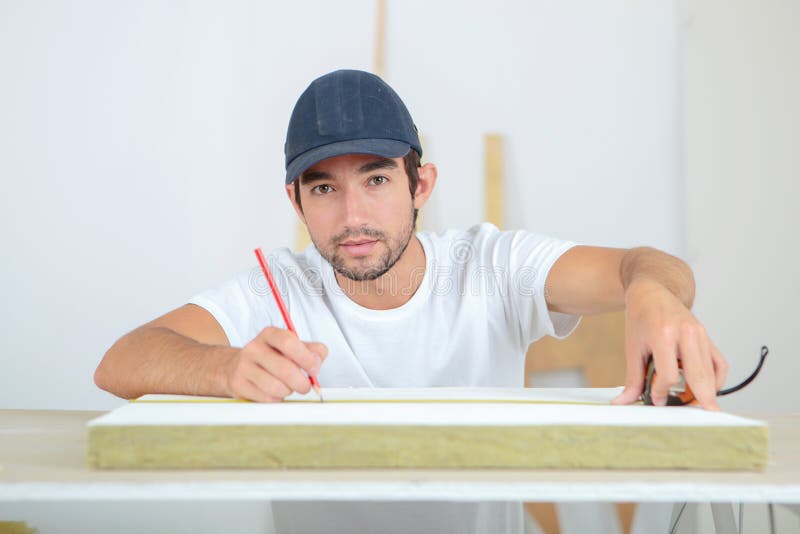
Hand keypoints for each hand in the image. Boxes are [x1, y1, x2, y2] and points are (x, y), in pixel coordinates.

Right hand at [223, 327, 327, 401]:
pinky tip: (274, 392)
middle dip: (302, 382)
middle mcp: (254, 348)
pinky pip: (266, 398)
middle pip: (285, 369)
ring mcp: (244, 366)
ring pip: (276, 387)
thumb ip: (313, 350)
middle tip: (305, 386)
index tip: (314, 369)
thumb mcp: (293, 347)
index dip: (306, 358)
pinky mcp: (238, 384)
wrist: (238, 366)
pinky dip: (277, 398)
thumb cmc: (272, 357)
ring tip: (287, 387)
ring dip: (288, 391)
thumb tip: (318, 361)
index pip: (288, 342)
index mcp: (270, 334)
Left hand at [612, 278, 727, 409]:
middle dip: (700, 400)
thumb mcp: (633, 347)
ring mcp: (700, 334)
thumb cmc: (641, 318)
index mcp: (663, 335)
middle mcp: (686, 333)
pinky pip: (719, 363)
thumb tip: (624, 401)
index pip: (668, 375)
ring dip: (707, 392)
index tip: (657, 399)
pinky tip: (707, 388)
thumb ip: (633, 377)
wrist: (653, 292)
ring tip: (699, 406)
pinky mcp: (707, 336)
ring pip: (711, 372)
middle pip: (698, 376)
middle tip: (704, 418)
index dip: (662, 392)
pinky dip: (716, 379)